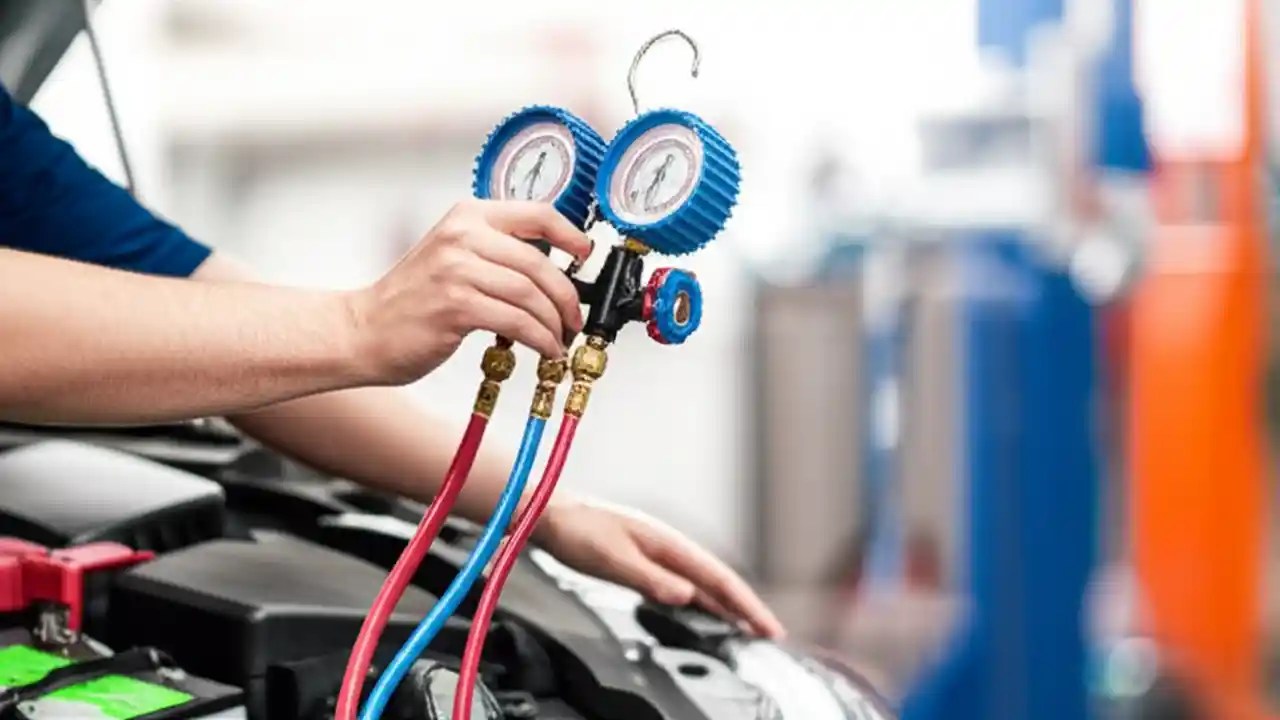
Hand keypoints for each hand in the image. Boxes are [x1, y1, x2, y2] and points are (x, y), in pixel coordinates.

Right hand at [350, 200, 589, 384]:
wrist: (363, 330)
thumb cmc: (409, 301)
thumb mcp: (452, 257)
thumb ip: (495, 255)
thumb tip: (550, 273)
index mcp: (466, 217)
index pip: (536, 214)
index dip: (571, 235)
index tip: (586, 254)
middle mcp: (462, 236)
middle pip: (540, 262)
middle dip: (567, 296)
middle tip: (575, 316)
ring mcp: (457, 269)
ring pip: (531, 294)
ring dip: (555, 323)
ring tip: (559, 339)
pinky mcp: (456, 305)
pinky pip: (517, 322)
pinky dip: (540, 339)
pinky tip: (544, 350)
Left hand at [535, 496, 785, 638]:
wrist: (553, 515)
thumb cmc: (578, 530)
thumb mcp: (612, 559)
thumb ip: (650, 579)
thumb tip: (687, 596)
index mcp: (668, 544)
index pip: (718, 578)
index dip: (746, 604)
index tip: (767, 626)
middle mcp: (670, 547)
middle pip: (719, 581)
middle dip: (747, 607)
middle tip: (770, 633)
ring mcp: (661, 554)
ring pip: (705, 584)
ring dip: (729, 606)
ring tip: (749, 628)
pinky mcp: (649, 563)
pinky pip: (687, 585)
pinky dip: (705, 602)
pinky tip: (708, 614)